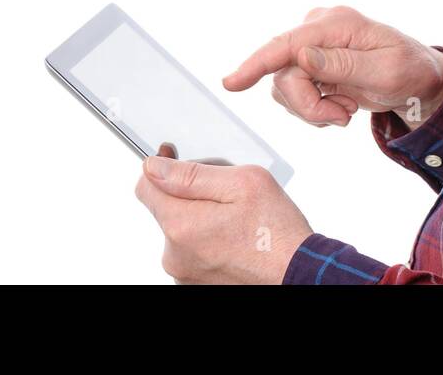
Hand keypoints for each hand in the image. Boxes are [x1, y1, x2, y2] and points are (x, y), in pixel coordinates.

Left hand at [134, 143, 311, 284]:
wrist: (298, 273)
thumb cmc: (278, 232)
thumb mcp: (243, 183)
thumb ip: (192, 174)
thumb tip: (154, 167)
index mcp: (182, 224)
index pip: (145, 187)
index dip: (160, 168)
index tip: (176, 160)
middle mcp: (174, 253)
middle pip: (166, 208)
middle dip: (190, 195)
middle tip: (226, 195)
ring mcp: (184, 272)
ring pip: (181, 229)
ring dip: (201, 218)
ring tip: (236, 220)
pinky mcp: (195, 282)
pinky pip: (192, 250)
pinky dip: (208, 240)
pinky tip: (235, 238)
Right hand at [223, 5, 442, 129]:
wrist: (419, 81)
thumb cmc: (410, 72)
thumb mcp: (386, 72)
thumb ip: (343, 65)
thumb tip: (302, 57)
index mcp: (337, 23)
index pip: (287, 43)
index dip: (257, 64)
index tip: (231, 84)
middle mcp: (319, 28)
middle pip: (284, 74)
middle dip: (309, 105)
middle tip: (341, 118)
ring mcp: (312, 46)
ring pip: (285, 87)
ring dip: (313, 109)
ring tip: (346, 110)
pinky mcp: (310, 64)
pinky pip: (293, 93)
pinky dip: (314, 109)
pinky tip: (339, 106)